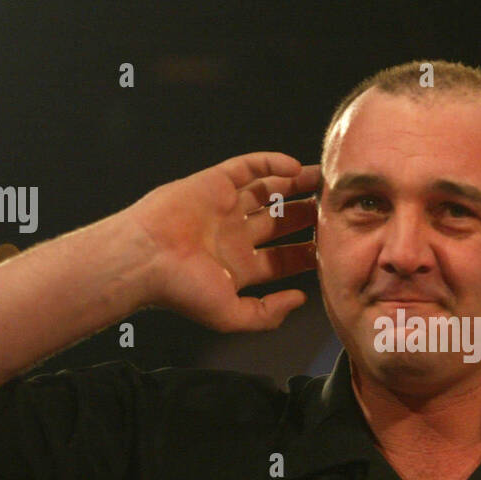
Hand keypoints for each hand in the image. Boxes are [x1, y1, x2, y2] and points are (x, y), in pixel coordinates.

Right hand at [126, 151, 318, 331]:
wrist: (146, 259)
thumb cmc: (181, 290)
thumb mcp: (232, 316)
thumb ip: (268, 314)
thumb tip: (300, 300)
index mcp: (240, 267)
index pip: (284, 258)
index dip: (309, 252)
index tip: (334, 246)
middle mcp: (234, 236)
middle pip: (281, 223)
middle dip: (308, 216)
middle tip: (335, 208)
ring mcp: (225, 208)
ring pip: (269, 192)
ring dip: (296, 185)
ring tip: (323, 180)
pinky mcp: (215, 182)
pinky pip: (248, 167)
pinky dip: (272, 163)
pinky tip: (295, 167)